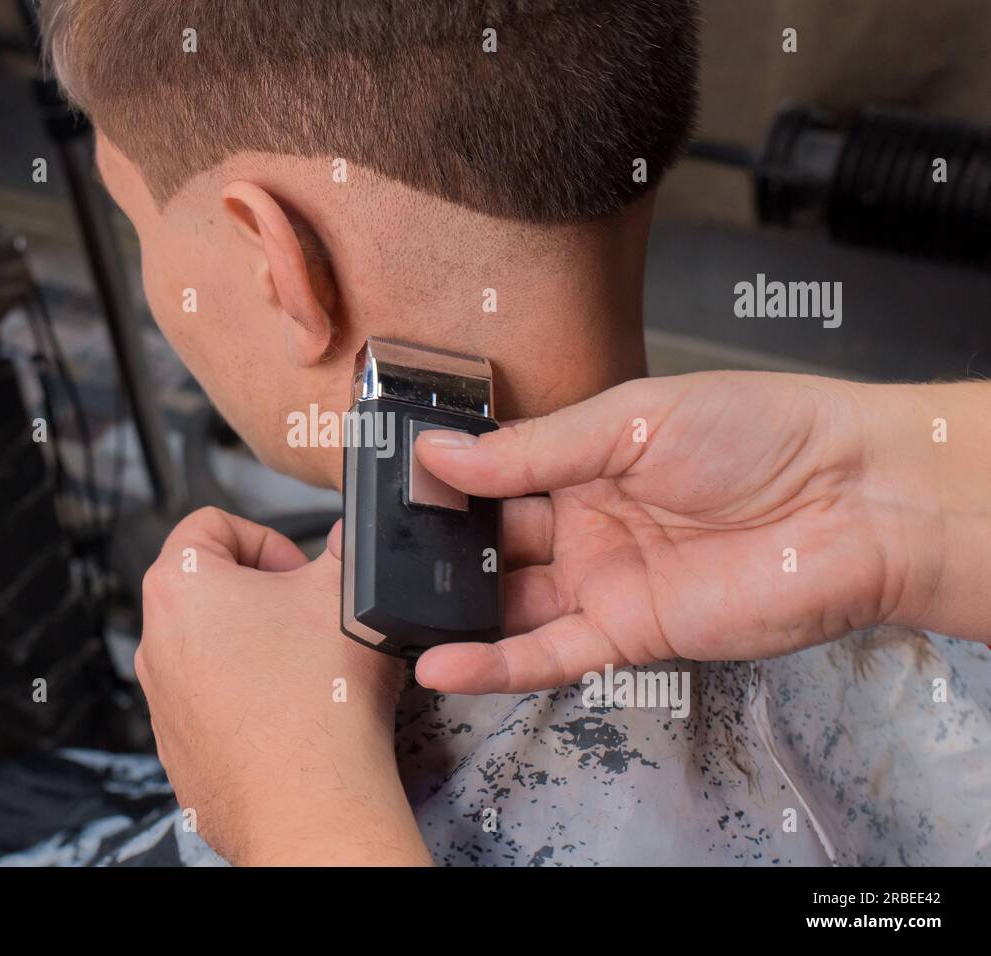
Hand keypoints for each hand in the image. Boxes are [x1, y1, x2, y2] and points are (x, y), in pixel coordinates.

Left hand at [136, 507, 429, 864]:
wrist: (312, 804)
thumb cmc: (319, 705)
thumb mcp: (348, 593)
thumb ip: (343, 547)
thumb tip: (342, 541)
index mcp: (181, 586)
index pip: (211, 523)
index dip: (267, 539)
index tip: (298, 572)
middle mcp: (156, 642)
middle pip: (210, 589)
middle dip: (264, 596)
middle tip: (310, 619)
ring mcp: (162, 701)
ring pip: (211, 648)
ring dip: (257, 649)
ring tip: (307, 671)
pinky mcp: (179, 748)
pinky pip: (213, 705)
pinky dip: (249, 701)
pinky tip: (293, 716)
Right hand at [412, 371, 988, 693]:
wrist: (854, 500)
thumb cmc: (762, 432)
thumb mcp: (632, 418)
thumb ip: (534, 448)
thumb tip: (441, 454)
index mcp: (585, 459)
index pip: (496, 474)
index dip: (446, 480)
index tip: (388, 481)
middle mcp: (586, 522)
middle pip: (492, 542)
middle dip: (437, 547)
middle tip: (375, 548)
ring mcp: (603, 581)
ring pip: (508, 603)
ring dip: (452, 610)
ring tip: (387, 613)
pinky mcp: (627, 634)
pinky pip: (547, 653)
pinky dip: (493, 664)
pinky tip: (441, 663)